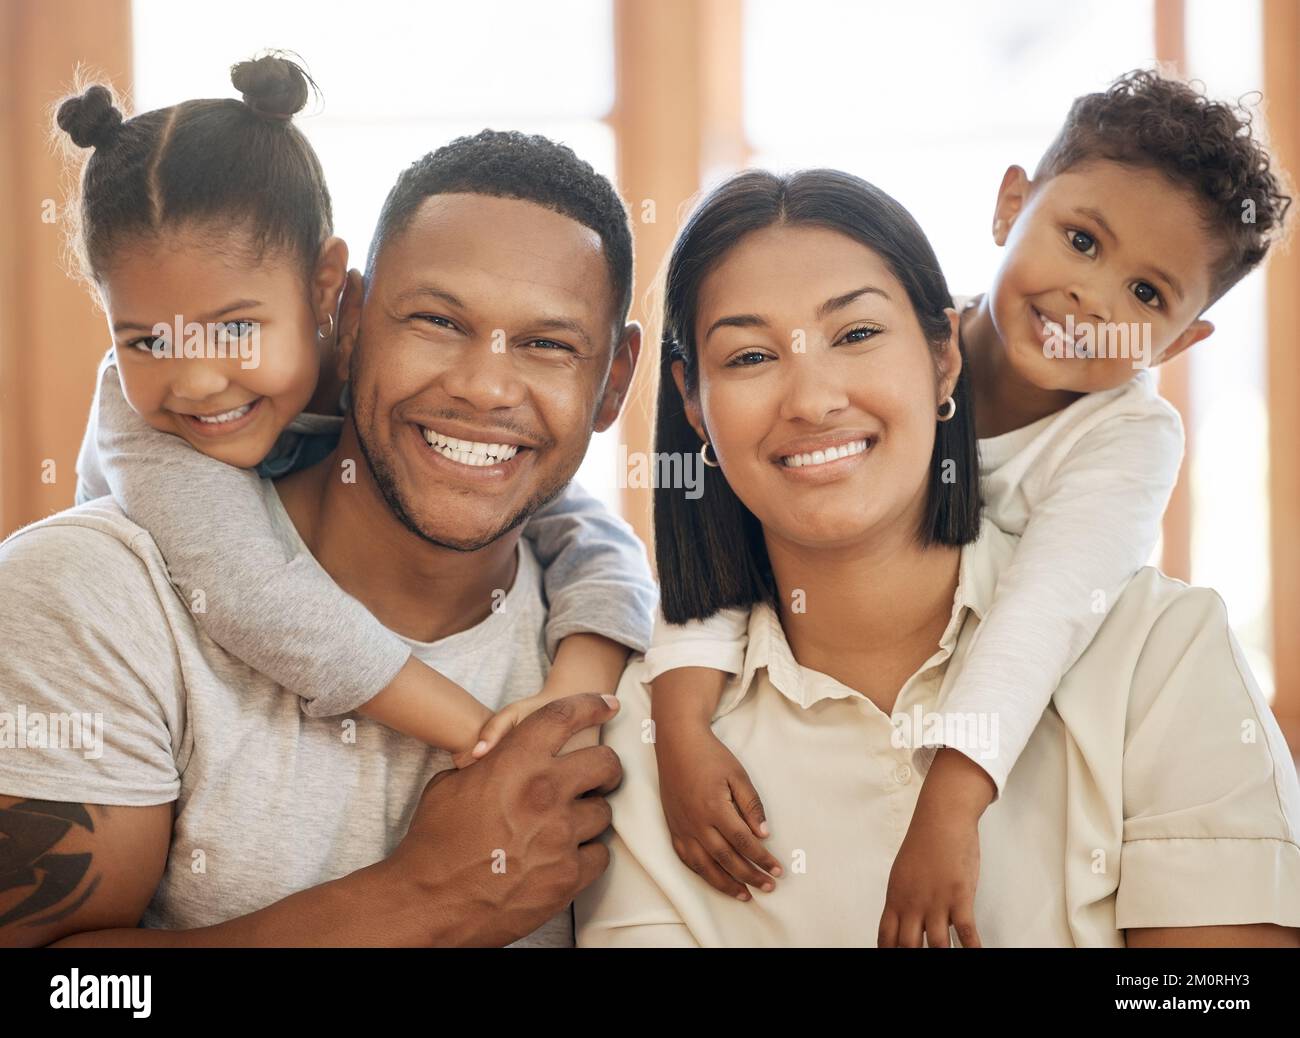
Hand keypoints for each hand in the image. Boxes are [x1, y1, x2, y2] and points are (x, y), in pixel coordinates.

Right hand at [380, 693, 622, 945]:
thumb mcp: (450, 786)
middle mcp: (546, 792)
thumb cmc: (433, 843)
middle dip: (605, 767)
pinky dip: (586, 853)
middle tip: (597, 776)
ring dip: (589, 815)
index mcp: (516, 762)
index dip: (591, 706)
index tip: (607, 706)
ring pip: (604, 812)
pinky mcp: (569, 875)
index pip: (565, 717)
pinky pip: (599, 854)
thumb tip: (498, 755)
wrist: (428, 903)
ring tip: (567, 825)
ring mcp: (561, 835)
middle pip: (604, 763)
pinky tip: (565, 855)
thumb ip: (487, 764)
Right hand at [655, 723, 780, 900]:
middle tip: (769, 887)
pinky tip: (715, 878)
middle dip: (750, 876)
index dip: (763, 859)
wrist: (677, 744)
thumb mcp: (738, 775)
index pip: (744, 842)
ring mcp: (682, 827)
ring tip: (744, 894)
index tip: (778, 870)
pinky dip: (702, 873)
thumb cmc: (710, 756)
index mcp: (715, 808)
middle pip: (727, 859)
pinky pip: (686, 858)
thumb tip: (764, 834)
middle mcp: (697, 823)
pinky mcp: (673, 827)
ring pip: (704, 866)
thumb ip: (752, 805)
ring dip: (726, 883)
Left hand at [877, 783, 982, 947]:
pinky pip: (966, 932)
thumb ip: (905, 900)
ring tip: (948, 963)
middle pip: (908, 946)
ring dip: (942, 957)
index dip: (889, 954)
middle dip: (915, 960)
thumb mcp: (903, 873)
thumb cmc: (923, 843)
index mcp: (896, 898)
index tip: (894, 962)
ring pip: (937, 945)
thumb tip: (912, 922)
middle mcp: (913, 904)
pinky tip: (975, 954)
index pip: (886, 937)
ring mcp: (936, 902)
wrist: (941, 819)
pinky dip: (971, 948)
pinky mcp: (960, 897)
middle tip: (923, 966)